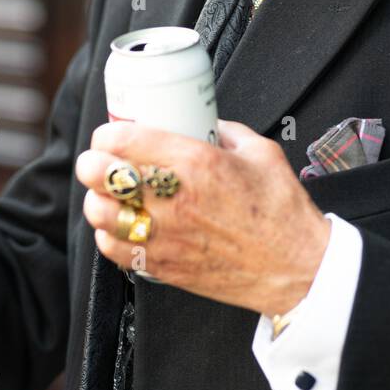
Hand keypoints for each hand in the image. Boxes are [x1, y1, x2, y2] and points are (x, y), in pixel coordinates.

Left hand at [75, 119, 331, 316]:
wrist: (296, 267)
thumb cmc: (282, 212)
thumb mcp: (261, 152)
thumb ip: (226, 131)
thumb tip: (205, 121)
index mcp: (195, 164)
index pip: (124, 140)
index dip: (108, 132)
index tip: (110, 133)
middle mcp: (173, 199)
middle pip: (102, 175)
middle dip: (93, 163)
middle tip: (101, 160)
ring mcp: (166, 236)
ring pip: (101, 214)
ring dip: (97, 199)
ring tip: (107, 194)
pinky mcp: (164, 266)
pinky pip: (114, 250)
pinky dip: (108, 236)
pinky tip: (121, 226)